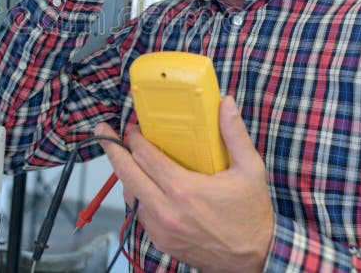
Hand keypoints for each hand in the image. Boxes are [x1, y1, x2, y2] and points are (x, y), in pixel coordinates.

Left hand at [95, 96, 273, 271]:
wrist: (255, 258)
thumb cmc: (252, 215)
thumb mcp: (250, 169)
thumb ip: (234, 133)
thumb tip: (225, 104)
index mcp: (184, 190)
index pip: (145, 156)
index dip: (134, 138)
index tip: (133, 128)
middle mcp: (166, 210)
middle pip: (126, 174)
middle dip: (112, 150)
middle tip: (104, 134)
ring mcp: (161, 229)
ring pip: (130, 195)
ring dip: (126, 175)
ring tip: (128, 159)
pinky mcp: (161, 241)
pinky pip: (139, 214)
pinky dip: (138, 197)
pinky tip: (145, 185)